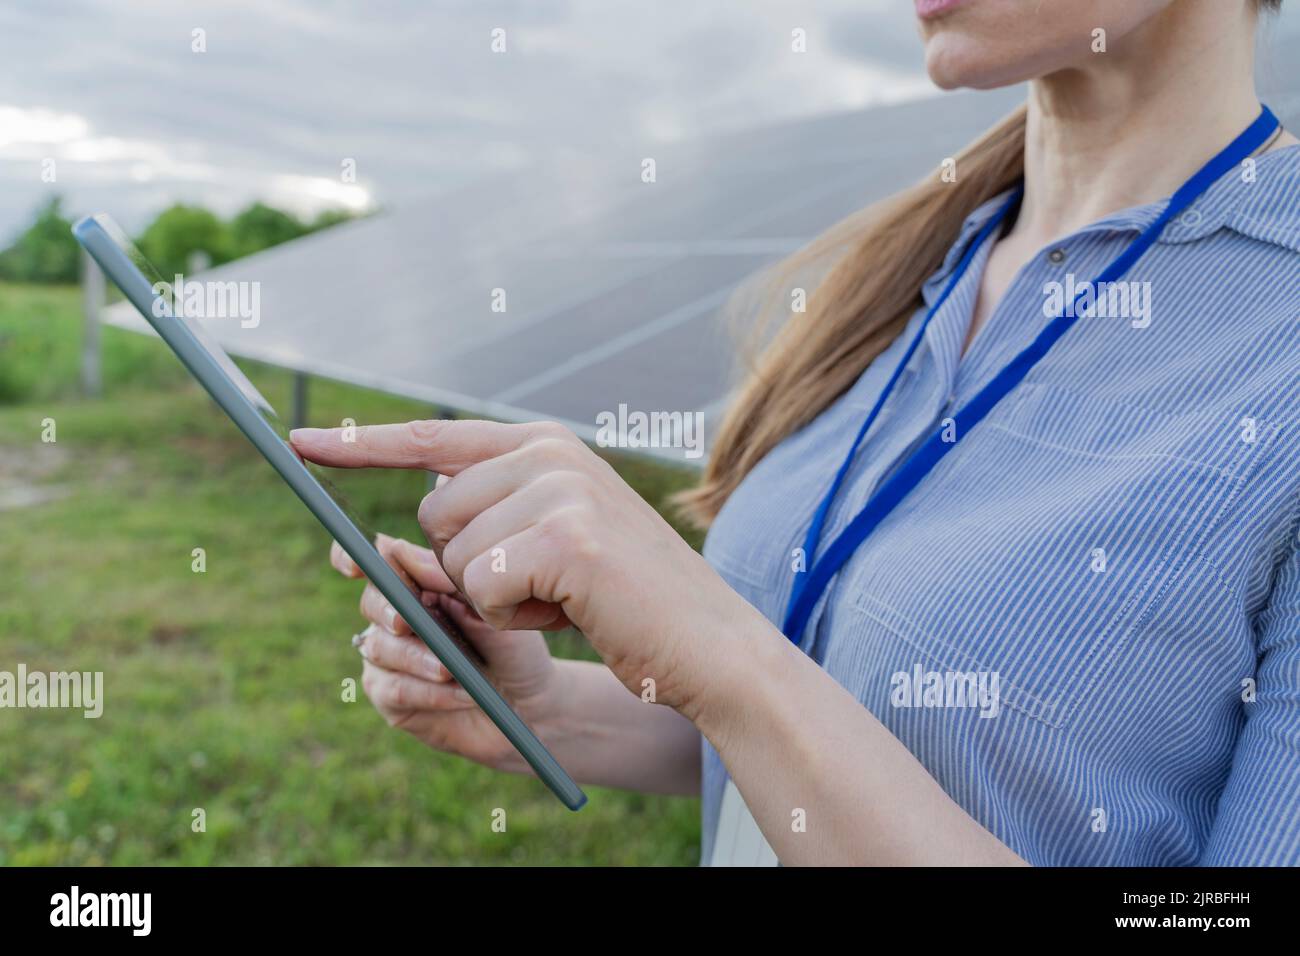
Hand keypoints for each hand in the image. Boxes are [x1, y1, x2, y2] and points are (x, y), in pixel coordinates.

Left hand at [294, 420, 756, 716]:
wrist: (706, 641)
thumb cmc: (625, 600)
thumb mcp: (556, 538)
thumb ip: (495, 513)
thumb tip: (413, 520)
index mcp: (543, 444)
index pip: (432, 439)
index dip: (362, 446)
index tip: (301, 448)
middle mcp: (548, 453)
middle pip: (433, 518)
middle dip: (469, 568)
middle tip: (543, 583)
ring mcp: (558, 490)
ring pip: (453, 559)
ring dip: (496, 597)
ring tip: (567, 596)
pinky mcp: (563, 538)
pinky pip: (482, 588)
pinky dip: (514, 616)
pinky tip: (571, 611)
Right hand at [335, 534, 565, 770]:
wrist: (530, 706)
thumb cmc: (513, 650)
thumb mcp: (491, 611)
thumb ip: (446, 581)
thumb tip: (397, 551)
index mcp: (420, 585)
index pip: (374, 562)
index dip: (350, 557)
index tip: (354, 566)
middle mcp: (397, 617)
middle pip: (371, 602)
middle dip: (389, 611)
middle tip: (406, 622)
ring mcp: (389, 658)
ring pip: (379, 648)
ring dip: (417, 658)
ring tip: (453, 670)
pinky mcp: (392, 698)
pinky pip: (391, 689)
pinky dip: (427, 692)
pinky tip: (460, 693)